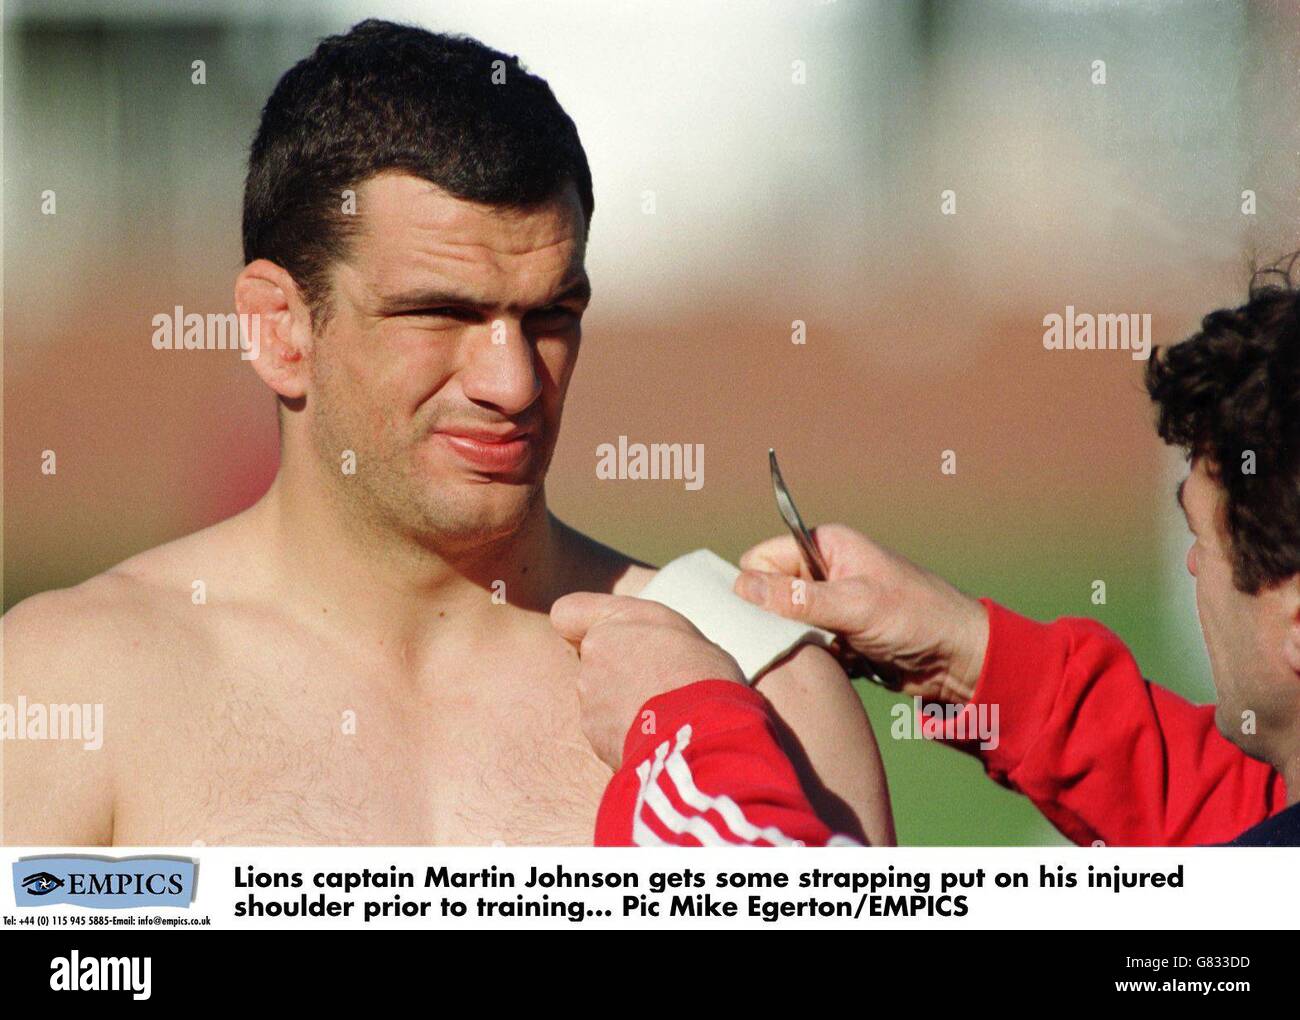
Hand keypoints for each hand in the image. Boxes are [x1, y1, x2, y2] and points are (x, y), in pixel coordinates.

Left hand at [550, 592, 744, 767]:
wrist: (699, 733)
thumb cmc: (703, 677)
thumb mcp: (687, 635)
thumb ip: (654, 638)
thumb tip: (663, 657)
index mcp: (616, 620)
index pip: (567, 613)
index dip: (580, 625)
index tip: (608, 637)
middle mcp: (594, 655)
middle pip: (593, 660)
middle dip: (618, 672)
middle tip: (658, 684)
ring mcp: (589, 698)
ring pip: (600, 698)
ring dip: (623, 705)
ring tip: (664, 715)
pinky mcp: (594, 735)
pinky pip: (609, 730)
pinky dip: (627, 734)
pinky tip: (658, 736)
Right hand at [734, 523, 988, 703]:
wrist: (960, 658)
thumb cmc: (917, 618)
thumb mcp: (854, 605)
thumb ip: (796, 598)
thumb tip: (741, 586)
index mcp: (825, 546)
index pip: (762, 559)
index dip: (757, 587)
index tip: (767, 617)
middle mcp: (823, 570)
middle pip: (768, 592)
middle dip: (772, 618)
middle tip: (794, 639)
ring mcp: (830, 604)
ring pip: (782, 622)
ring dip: (793, 641)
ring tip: (818, 652)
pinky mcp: (837, 634)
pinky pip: (803, 644)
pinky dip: (811, 656)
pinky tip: (829, 664)